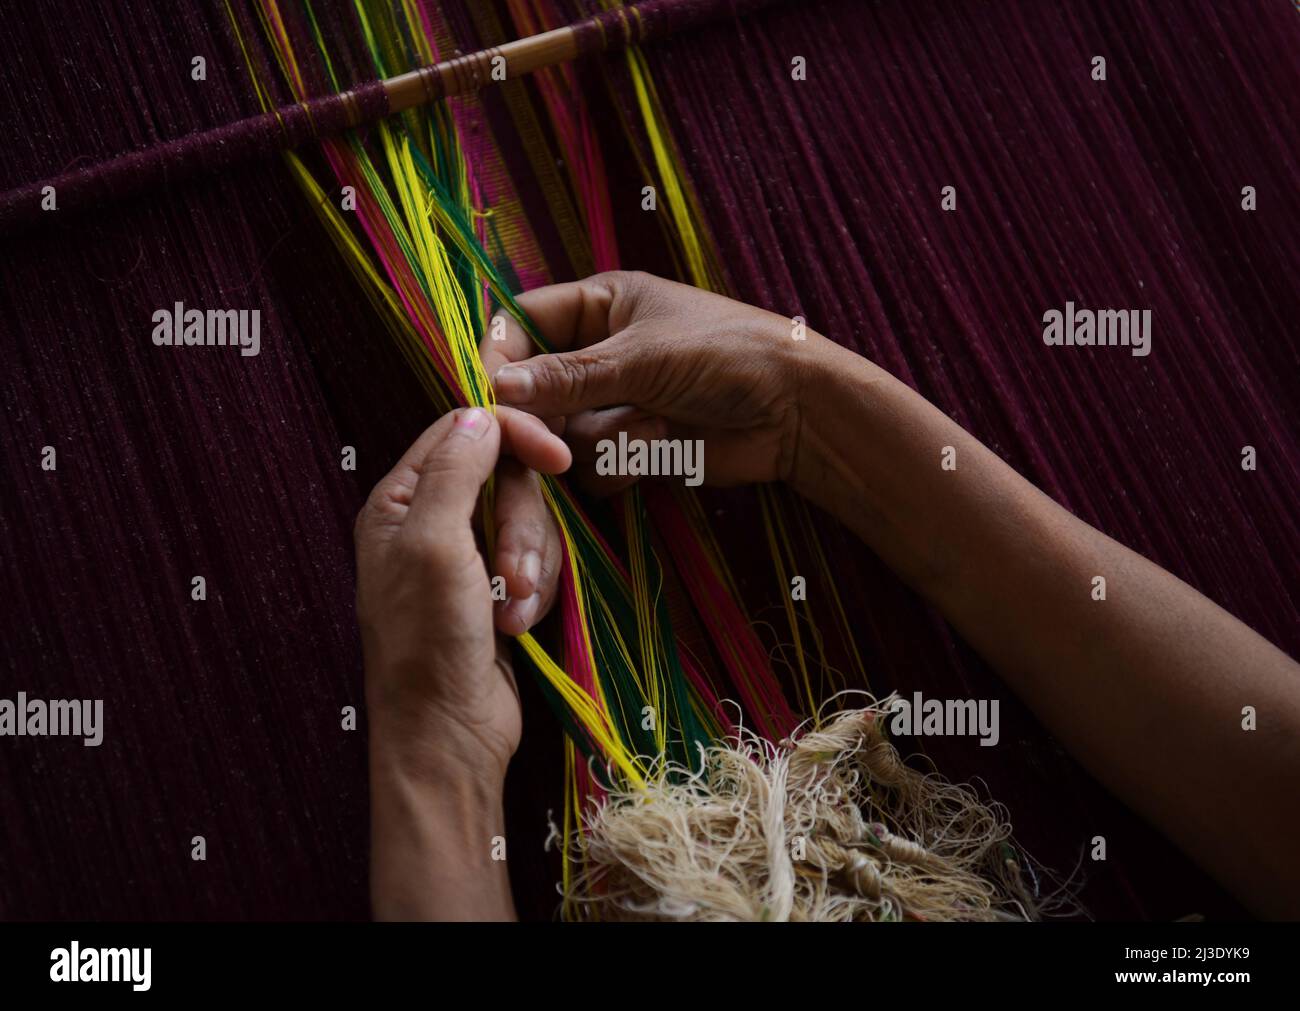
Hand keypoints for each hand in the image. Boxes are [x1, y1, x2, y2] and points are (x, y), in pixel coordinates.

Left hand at [354, 406, 569, 786]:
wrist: (449, 736)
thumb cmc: (428, 644)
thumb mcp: (435, 546)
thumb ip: (455, 473)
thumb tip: (480, 412)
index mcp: (399, 502)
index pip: (462, 432)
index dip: (512, 436)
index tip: (557, 458)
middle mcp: (429, 522)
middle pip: (506, 478)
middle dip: (523, 528)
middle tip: (515, 574)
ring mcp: (466, 557)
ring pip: (528, 523)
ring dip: (532, 568)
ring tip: (513, 615)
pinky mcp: (498, 589)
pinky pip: (538, 562)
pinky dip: (537, 593)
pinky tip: (518, 627)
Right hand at [482, 271, 822, 492]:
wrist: (797, 414)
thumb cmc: (727, 355)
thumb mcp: (643, 357)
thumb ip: (567, 376)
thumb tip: (495, 391)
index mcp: (598, 304)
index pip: (519, 324)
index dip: (497, 359)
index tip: (490, 397)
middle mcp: (596, 353)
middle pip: (529, 391)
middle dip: (542, 420)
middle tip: (550, 447)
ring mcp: (612, 404)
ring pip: (558, 436)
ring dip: (602, 439)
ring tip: (655, 427)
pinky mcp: (631, 450)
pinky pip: (591, 468)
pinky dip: (621, 464)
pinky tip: (665, 449)